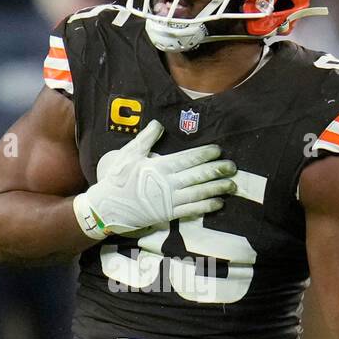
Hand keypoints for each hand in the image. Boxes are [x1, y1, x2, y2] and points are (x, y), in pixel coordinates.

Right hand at [77, 119, 236, 235]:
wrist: (106, 208)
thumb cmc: (117, 179)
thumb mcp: (129, 154)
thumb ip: (146, 139)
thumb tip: (159, 124)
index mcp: (159, 166)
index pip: (187, 159)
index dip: (204, 154)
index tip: (218, 150)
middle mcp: (167, 183)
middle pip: (197, 175)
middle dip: (217, 171)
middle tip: (233, 167)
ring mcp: (168, 200)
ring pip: (198, 193)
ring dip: (216, 189)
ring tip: (232, 185)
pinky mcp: (167, 214)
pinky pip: (191, 210)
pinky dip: (206, 207)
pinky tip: (218, 203)